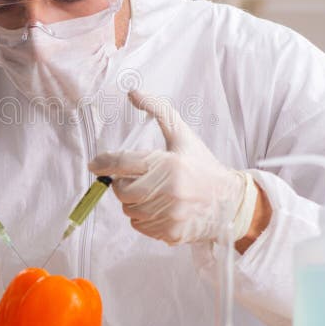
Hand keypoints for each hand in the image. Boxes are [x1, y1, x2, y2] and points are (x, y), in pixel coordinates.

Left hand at [88, 90, 253, 244]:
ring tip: (152, 192)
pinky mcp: (170, 232)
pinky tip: (159, 207)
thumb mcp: (182, 135)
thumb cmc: (202, 166)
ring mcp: (170, 215)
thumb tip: (132, 92)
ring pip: (129, 210)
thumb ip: (158, 110)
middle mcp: (169, 191)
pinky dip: (143, 217)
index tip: (95, 164)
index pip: (123, 163)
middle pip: (121, 191)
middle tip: (136, 178)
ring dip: (133, 201)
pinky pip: (139, 226)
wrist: (229, 202)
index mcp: (169, 164)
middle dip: (122, 184)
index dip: (104, 163)